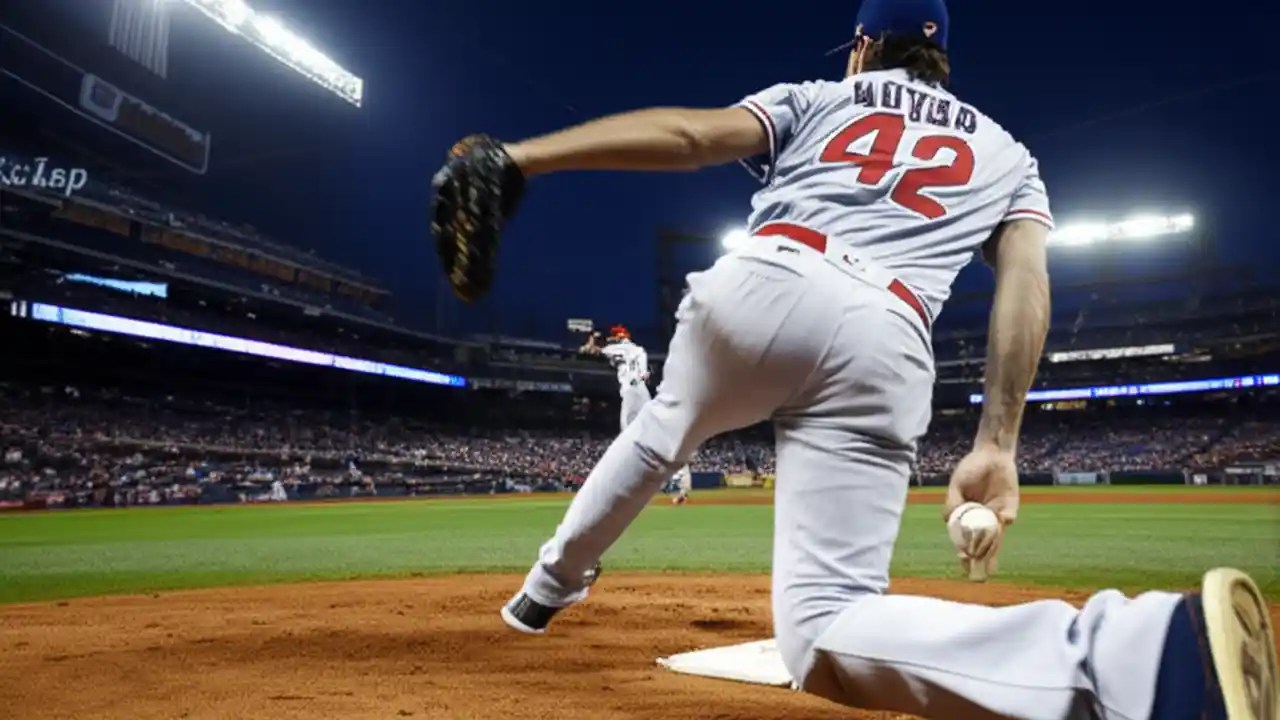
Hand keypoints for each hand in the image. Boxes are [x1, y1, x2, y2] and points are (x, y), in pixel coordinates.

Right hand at [943, 445, 1019, 572]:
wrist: (992, 455)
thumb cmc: (970, 469)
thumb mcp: (956, 484)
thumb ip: (952, 502)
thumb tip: (947, 519)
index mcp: (966, 516)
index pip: (964, 539)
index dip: (963, 551)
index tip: (962, 560)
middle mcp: (982, 520)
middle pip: (981, 544)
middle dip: (979, 561)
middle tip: (977, 576)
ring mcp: (996, 515)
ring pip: (995, 538)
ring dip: (992, 553)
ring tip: (990, 570)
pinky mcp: (1010, 508)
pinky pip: (1006, 519)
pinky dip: (1002, 522)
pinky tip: (999, 522)